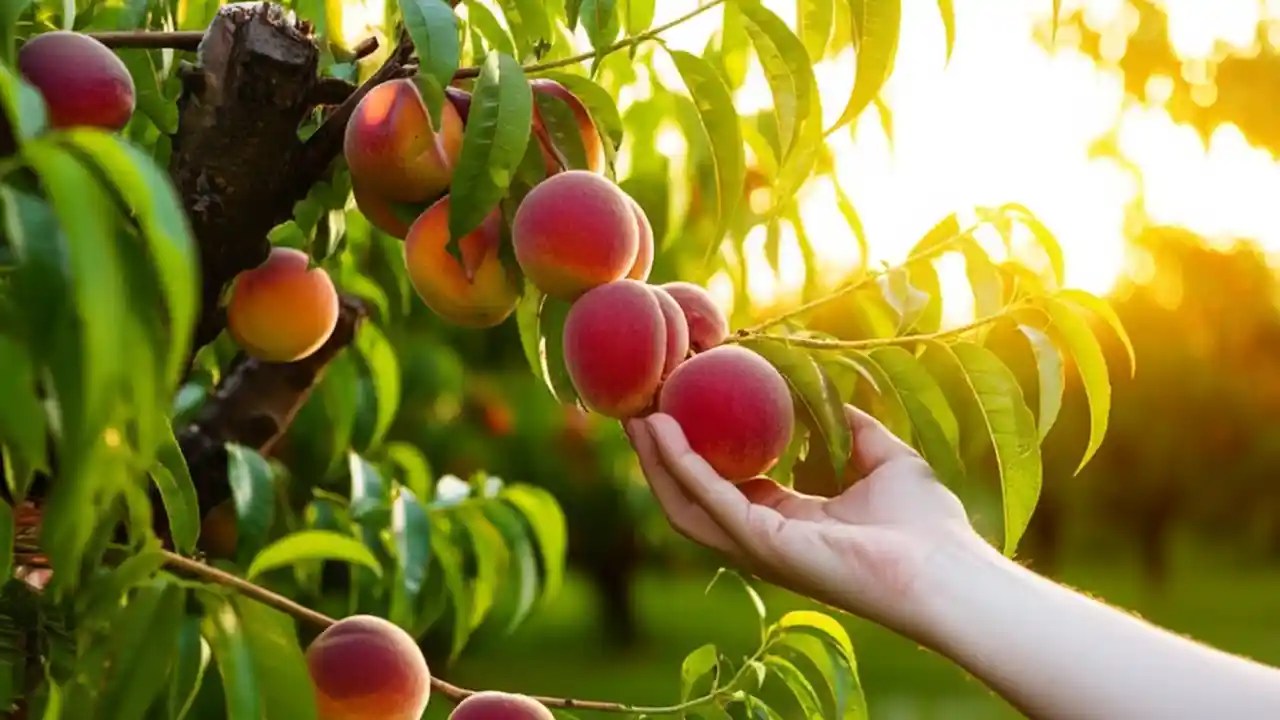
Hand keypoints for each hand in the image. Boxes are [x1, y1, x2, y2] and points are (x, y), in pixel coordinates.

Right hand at [624, 405, 990, 636]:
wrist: (948, 569)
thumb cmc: (928, 525)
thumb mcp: (882, 458)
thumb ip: (851, 429)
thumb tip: (830, 396)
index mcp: (788, 521)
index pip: (725, 484)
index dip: (697, 448)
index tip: (680, 405)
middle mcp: (764, 539)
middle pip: (691, 497)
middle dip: (659, 455)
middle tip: (638, 407)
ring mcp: (759, 547)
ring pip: (685, 504)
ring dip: (656, 460)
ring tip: (636, 416)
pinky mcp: (763, 546)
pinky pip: (710, 500)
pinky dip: (682, 464)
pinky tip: (664, 430)